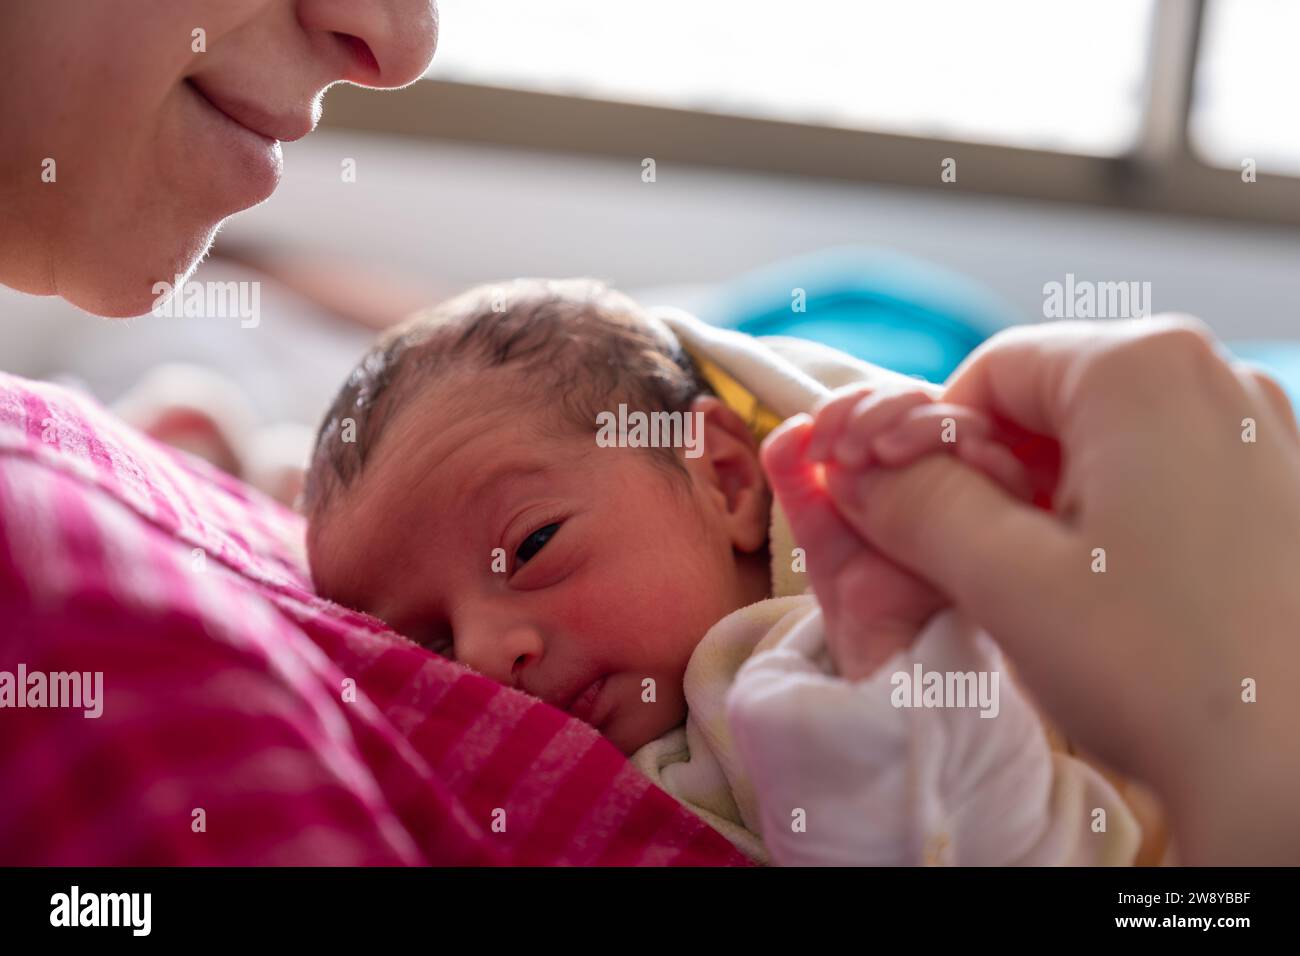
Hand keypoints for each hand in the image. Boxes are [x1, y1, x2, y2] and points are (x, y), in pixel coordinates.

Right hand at [792, 316, 1299, 863]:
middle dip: (994, 475)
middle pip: (1048, 400)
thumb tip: (851, 471)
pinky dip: (1109, 519)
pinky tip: (1112, 596)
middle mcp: (1212, 374)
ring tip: (1048, 592)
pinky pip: (1159, 472)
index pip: (989, 369)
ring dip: (1047, 503)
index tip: (913, 517)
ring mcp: (1256, 430)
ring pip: (1101, 441)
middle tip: (977, 565)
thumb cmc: (1169, 672)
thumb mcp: (1004, 580)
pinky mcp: (1278, 485)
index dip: (931, 443)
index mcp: (1142, 366)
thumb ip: (913, 505)